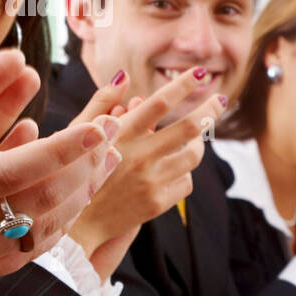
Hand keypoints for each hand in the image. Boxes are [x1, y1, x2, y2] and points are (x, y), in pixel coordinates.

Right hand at [0, 55, 123, 295]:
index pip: (26, 168)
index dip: (70, 147)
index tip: (101, 125)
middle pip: (50, 197)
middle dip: (87, 164)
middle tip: (112, 130)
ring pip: (49, 226)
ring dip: (82, 192)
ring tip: (106, 161)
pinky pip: (32, 249)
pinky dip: (60, 221)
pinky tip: (71, 199)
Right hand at [67, 67, 225, 278]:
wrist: (76, 222)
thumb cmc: (76, 170)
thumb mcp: (79, 132)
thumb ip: (102, 101)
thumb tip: (124, 76)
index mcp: (121, 134)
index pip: (160, 102)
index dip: (182, 85)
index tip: (198, 73)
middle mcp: (139, 156)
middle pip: (190, 127)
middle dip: (210, 109)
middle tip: (219, 100)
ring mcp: (151, 181)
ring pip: (193, 156)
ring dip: (198, 143)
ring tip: (194, 139)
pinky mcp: (157, 203)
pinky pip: (186, 182)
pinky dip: (184, 172)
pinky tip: (175, 168)